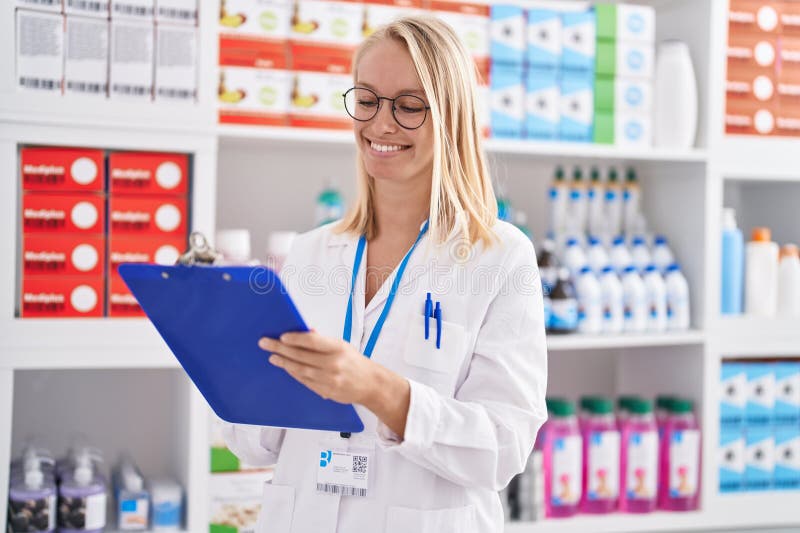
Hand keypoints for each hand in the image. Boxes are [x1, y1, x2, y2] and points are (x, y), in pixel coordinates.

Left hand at [259, 331, 376, 405]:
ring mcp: (329, 379)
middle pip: (302, 355)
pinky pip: (305, 381)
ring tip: (273, 356)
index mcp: (338, 348)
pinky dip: (294, 373)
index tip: (282, 336)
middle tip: (266, 343)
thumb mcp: (342, 346)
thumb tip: (305, 330)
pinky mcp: (326, 391)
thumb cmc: (355, 362)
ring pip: (301, 369)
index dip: (296, 338)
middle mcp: (334, 364)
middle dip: (281, 348)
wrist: (371, 384)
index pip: (313, 341)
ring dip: (284, 362)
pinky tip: (286, 368)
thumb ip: (322, 340)